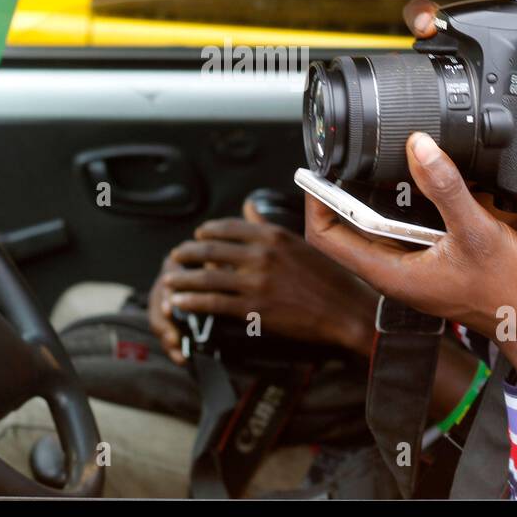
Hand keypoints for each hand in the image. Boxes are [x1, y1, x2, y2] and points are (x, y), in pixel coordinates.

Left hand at [150, 199, 377, 363]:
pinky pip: (213, 303)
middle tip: (175, 257)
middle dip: (186, 253)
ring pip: (206, 278)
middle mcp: (261, 255)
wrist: (346, 310)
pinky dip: (192, 302)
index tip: (197, 235)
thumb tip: (249, 206)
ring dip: (182, 279)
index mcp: (273, 235)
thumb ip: (269, 225)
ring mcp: (256, 282)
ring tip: (170, 281)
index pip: (228, 227)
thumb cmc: (330, 277)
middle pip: (210, 250)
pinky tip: (180, 303)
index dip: (207, 231)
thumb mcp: (301, 242)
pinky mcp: (254, 308)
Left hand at [306, 131, 516, 386]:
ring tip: (370, 167)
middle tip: (345, 160)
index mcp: (389, 272)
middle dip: (339, 195)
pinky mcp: (423, 267)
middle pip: (343, 232)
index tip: (320, 171)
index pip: (326, 237)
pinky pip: (396, 235)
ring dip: (366, 201)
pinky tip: (411, 189)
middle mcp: (391, 274)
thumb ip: (447, 188)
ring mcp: (407, 271)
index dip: (316, 201)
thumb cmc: (506, 291)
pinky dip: (394, 210)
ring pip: (370, 232)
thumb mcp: (477, 231)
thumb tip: (419, 148)